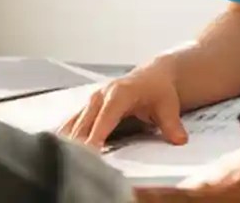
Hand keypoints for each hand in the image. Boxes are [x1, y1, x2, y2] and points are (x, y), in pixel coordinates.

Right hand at [58, 61, 187, 148]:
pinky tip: (60, 151)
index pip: (104, 118)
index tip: (90, 151)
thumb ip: (171, 124)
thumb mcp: (168, 106)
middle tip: (74, 163)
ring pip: (73, 123)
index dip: (96, 135)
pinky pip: (72, 124)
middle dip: (77, 143)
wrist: (152, 76)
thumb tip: (179, 139)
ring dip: (67, 141)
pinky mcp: (87, 109)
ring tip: (62, 159)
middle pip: (84, 123)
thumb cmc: (158, 90)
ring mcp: (91, 102)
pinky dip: (66, 137)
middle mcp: (101, 96)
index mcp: (119, 93)